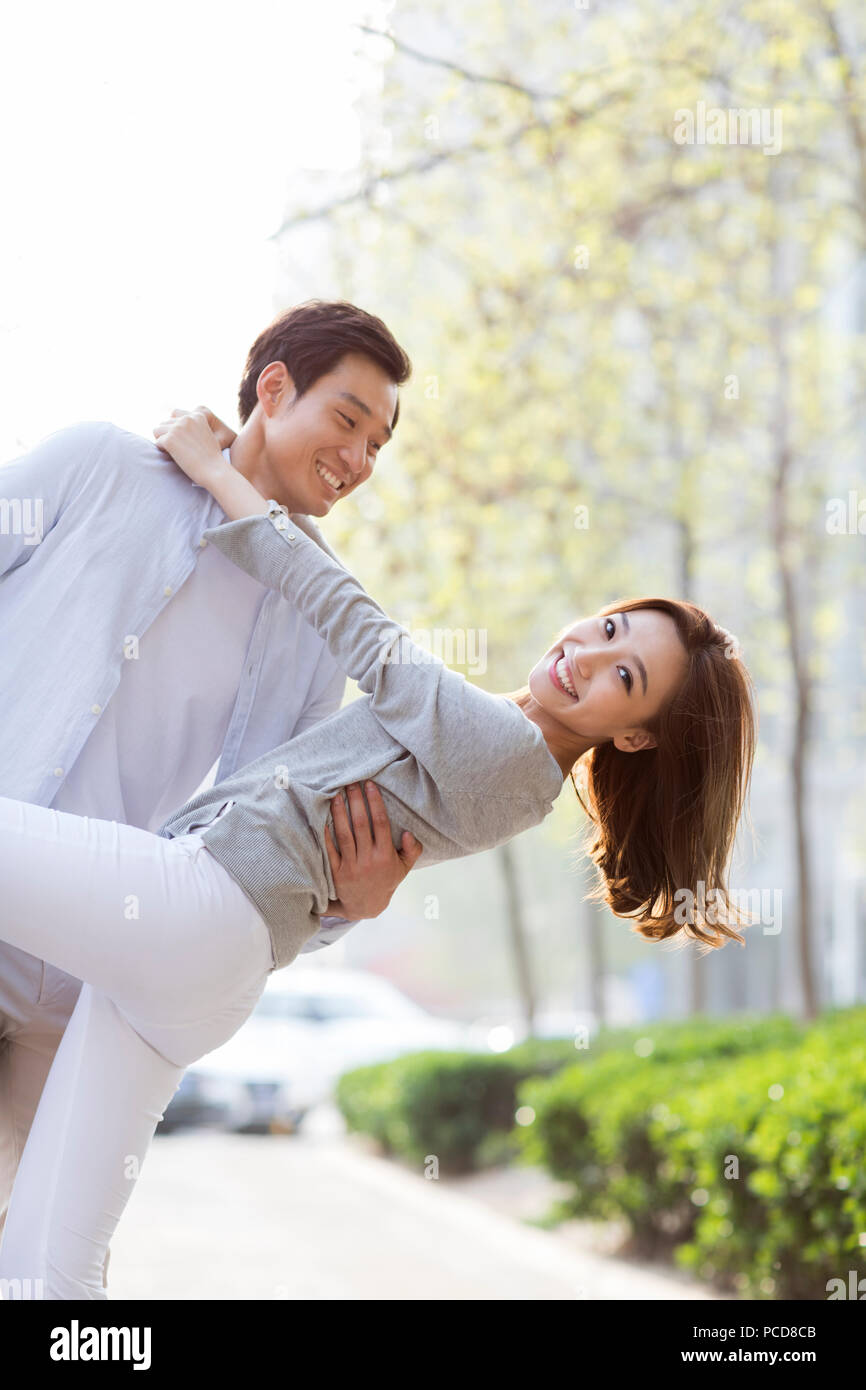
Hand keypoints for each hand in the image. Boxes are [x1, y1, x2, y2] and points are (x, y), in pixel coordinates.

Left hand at [153, 407, 233, 486]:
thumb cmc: (211, 458)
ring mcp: (177, 428)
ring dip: (163, 442)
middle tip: (182, 449)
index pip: (174, 416)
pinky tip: (176, 457)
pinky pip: (157, 443)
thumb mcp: (206, 434)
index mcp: (197, 415)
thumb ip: (192, 426)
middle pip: (164, 423)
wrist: (215, 471)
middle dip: (168, 436)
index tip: (187, 442)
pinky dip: (163, 451)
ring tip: (177, 452)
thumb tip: (173, 422)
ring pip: (157, 431)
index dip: (176, 431)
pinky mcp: (170, 439)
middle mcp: (186, 418)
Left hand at [324, 782, 422, 920]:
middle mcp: (368, 860)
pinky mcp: (337, 873)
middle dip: (356, 802)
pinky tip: (324, 818)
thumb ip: (412, 850)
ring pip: (344, 835)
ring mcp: (351, 866)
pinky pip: (331, 850)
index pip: (381, 824)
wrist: (367, 906)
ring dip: (340, 813)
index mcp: (385, 855)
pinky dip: (327, 834)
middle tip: (351, 783)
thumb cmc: (387, 880)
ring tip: (338, 795)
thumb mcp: (405, 867)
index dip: (375, 803)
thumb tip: (408, 833)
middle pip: (361, 825)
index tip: (370, 786)